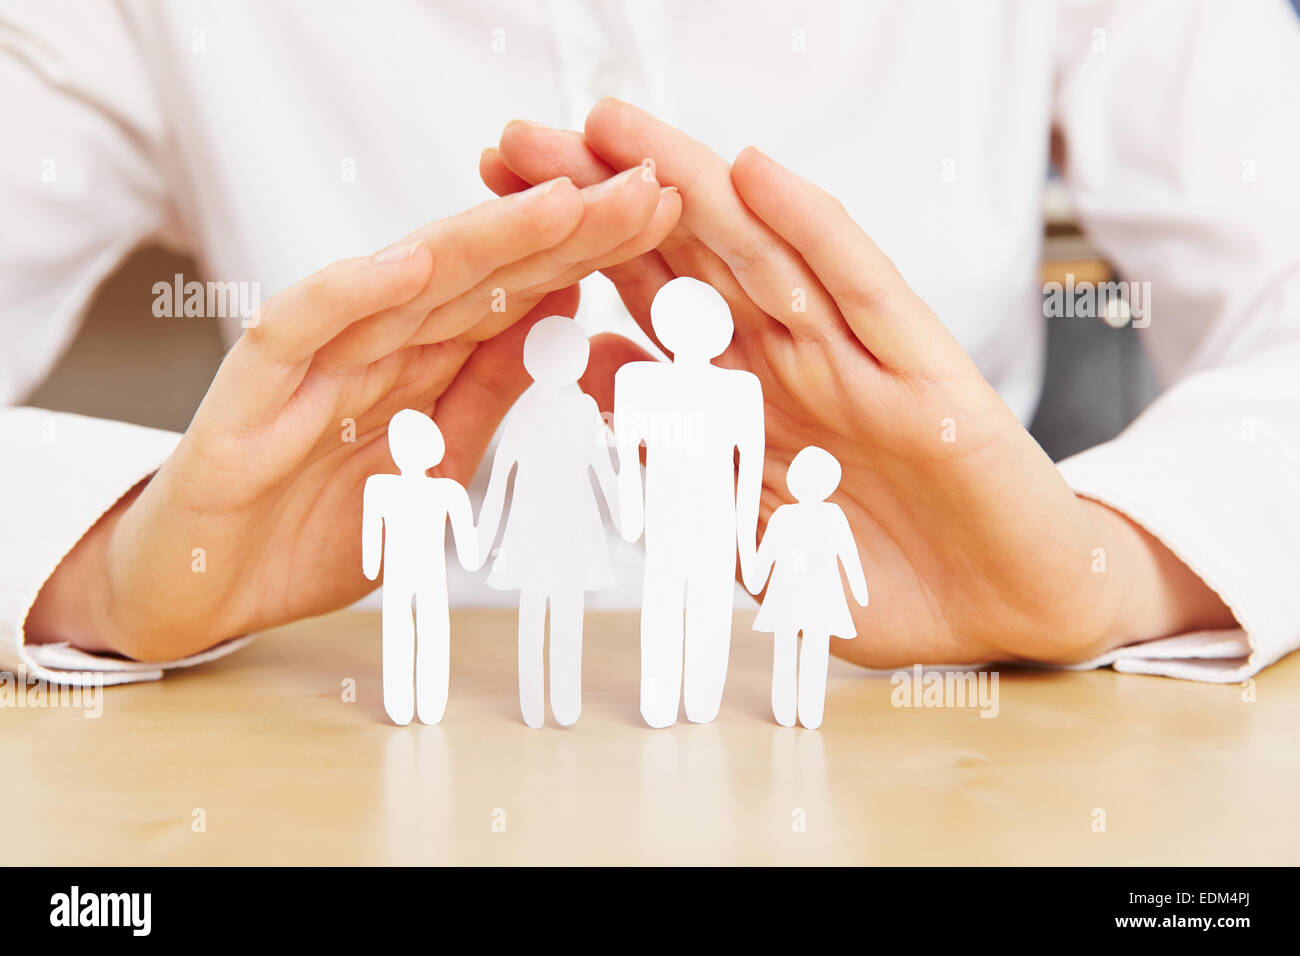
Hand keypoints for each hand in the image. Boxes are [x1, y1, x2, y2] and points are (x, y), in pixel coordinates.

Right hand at [26, 169, 680, 659]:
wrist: (195, 591)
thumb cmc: (305, 530)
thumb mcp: (432, 469)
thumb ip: (484, 393)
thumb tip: (559, 319)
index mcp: (423, 364)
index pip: (518, 293)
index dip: (592, 255)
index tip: (665, 222)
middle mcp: (375, 347)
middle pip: (480, 275)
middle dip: (566, 230)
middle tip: (648, 189)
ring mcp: (314, 364)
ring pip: (405, 287)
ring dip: (484, 242)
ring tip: (562, 202)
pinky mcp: (249, 395)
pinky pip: (302, 329)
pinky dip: (354, 294)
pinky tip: (413, 260)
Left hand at [483, 100, 1233, 666]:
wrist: (1010, 615)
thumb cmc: (894, 579)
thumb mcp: (761, 537)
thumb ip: (688, 469)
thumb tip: (598, 389)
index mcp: (750, 402)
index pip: (650, 309)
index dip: (573, 258)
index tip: (496, 214)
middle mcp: (796, 363)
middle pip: (688, 262)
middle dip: (603, 201)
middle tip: (520, 143)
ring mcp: (859, 360)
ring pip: (762, 257)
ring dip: (689, 188)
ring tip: (613, 128)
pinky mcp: (926, 374)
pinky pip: (864, 293)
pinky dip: (813, 233)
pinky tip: (757, 175)